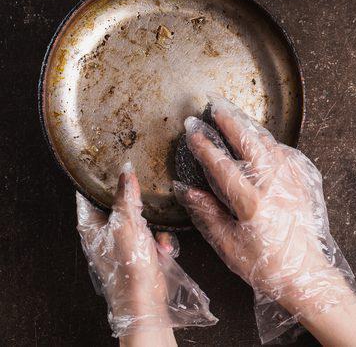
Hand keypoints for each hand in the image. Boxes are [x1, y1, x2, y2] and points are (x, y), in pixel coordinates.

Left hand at [77, 163, 216, 342]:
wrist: (144, 301)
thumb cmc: (129, 266)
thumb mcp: (128, 223)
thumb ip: (126, 196)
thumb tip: (126, 170)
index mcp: (91, 225)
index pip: (88, 193)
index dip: (99, 177)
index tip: (113, 162)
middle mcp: (103, 233)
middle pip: (118, 204)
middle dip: (136, 203)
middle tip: (145, 197)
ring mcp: (120, 244)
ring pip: (138, 219)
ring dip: (151, 224)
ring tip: (154, 234)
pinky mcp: (137, 254)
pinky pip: (149, 236)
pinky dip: (158, 240)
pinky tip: (161, 248)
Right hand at [174, 96, 355, 342]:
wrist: (305, 274)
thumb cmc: (265, 265)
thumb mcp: (228, 245)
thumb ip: (206, 214)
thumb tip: (186, 190)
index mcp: (252, 201)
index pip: (222, 164)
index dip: (205, 145)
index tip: (193, 129)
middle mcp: (274, 185)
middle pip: (250, 142)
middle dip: (231, 120)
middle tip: (216, 104)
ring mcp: (291, 182)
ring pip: (270, 144)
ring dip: (251, 127)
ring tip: (235, 116)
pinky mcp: (303, 184)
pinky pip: (285, 155)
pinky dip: (271, 143)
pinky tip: (263, 140)